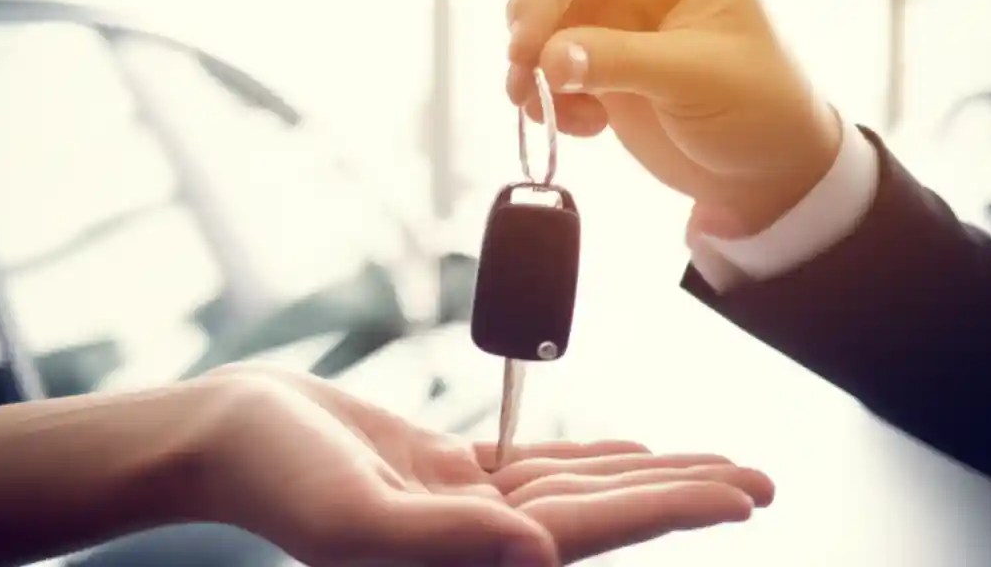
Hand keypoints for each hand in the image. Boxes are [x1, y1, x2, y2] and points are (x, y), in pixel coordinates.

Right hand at [201, 364, 772, 565]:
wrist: (230, 436)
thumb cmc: (278, 480)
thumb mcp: (354, 518)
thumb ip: (446, 539)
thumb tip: (540, 552)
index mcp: (466, 558)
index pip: (593, 532)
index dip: (672, 508)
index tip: (742, 494)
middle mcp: (477, 539)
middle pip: (605, 510)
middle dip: (683, 493)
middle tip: (759, 478)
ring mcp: (466, 504)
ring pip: (580, 484)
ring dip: (647, 470)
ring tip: (714, 463)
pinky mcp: (448, 469)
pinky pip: (536, 463)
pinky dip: (588, 456)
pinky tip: (629, 448)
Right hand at [506, 0, 842, 236]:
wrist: (767, 171)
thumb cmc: (758, 110)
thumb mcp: (696, 79)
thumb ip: (619, 62)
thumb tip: (546, 59)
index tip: (525, 46)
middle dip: (532, 29)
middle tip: (524, 80)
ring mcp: (618, 17)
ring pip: (543, 21)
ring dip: (532, 67)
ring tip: (551, 111)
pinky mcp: (602, 60)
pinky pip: (548, 64)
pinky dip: (549, 95)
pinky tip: (586, 127)